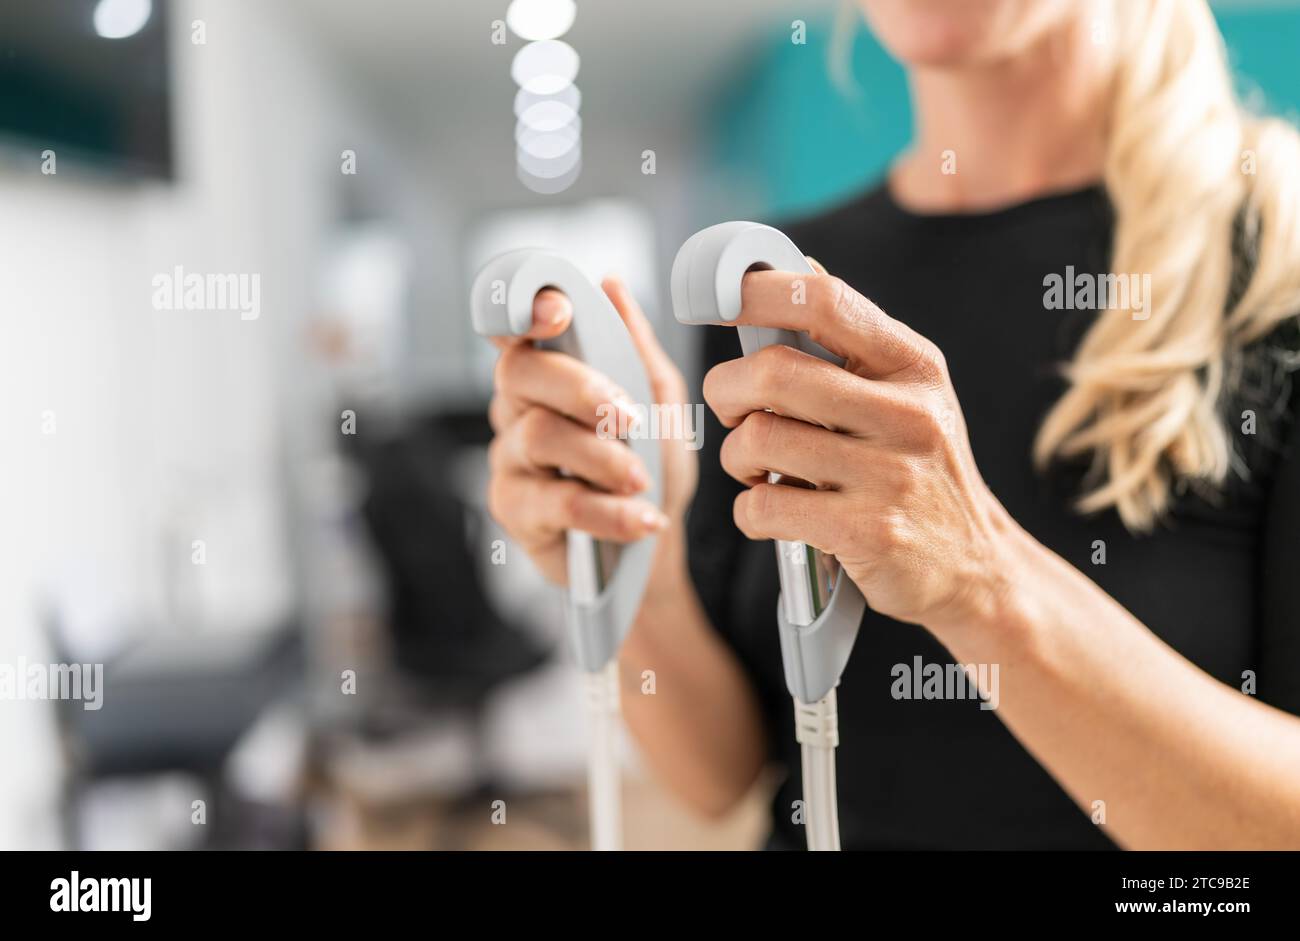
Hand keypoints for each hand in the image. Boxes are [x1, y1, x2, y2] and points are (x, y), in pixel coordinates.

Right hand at [486, 277, 697, 585]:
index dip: (526, 310)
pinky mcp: (514, 509)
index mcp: (548, 371)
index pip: (515, 327)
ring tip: (643, 481)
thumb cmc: (653, 465)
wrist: (656, 542)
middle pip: (519, 372)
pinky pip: (554, 501)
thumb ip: (636, 347)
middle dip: (579, 388)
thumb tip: (612, 284)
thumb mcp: (661, 402)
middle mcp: (517, 407)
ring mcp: (509, 457)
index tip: (559, 312)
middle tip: (631, 419)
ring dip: (604, 458)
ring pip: (539, 436)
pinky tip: (643, 519)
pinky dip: (607, 512)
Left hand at [703, 270, 1015, 630]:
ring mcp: (891, 476)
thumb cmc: (918, 473)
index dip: (756, 292)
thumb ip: (853, 345)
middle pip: (773, 373)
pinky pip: (765, 506)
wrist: (975, 569)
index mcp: (913, 366)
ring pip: (760, 440)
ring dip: (736, 458)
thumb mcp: (909, 396)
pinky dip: (749, 510)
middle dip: (726, 391)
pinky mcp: (868, 533)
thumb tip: (794, 268)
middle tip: (729, 411)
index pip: (824, 302)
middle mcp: (909, 414)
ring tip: (757, 469)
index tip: (713, 303)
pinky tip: (771, 511)